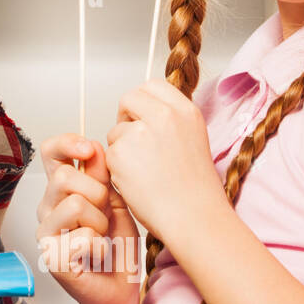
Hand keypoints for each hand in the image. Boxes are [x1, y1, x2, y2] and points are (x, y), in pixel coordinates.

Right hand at [35, 134, 141, 303]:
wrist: (121, 291)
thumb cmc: (118, 248)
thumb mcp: (116, 202)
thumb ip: (103, 175)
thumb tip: (93, 146)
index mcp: (61, 191)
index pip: (50, 153)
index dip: (67, 143)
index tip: (89, 149)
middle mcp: (47, 208)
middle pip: (62, 177)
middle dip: (97, 193)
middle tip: (106, 214)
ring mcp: (45, 233)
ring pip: (74, 204)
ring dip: (100, 222)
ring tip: (102, 237)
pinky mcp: (51, 258)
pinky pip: (82, 237)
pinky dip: (101, 247)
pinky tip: (98, 255)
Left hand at [105, 79, 224, 242]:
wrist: (194, 217)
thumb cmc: (194, 188)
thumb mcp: (193, 139)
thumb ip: (170, 121)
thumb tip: (144, 110)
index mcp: (186, 111)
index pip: (152, 86)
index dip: (143, 102)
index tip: (143, 118)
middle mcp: (165, 116)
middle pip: (128, 99)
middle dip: (126, 119)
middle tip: (135, 143)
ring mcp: (141, 132)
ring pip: (116, 131)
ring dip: (122, 149)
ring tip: (145, 172)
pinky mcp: (121, 152)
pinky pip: (108, 154)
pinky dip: (117, 169)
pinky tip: (136, 182)